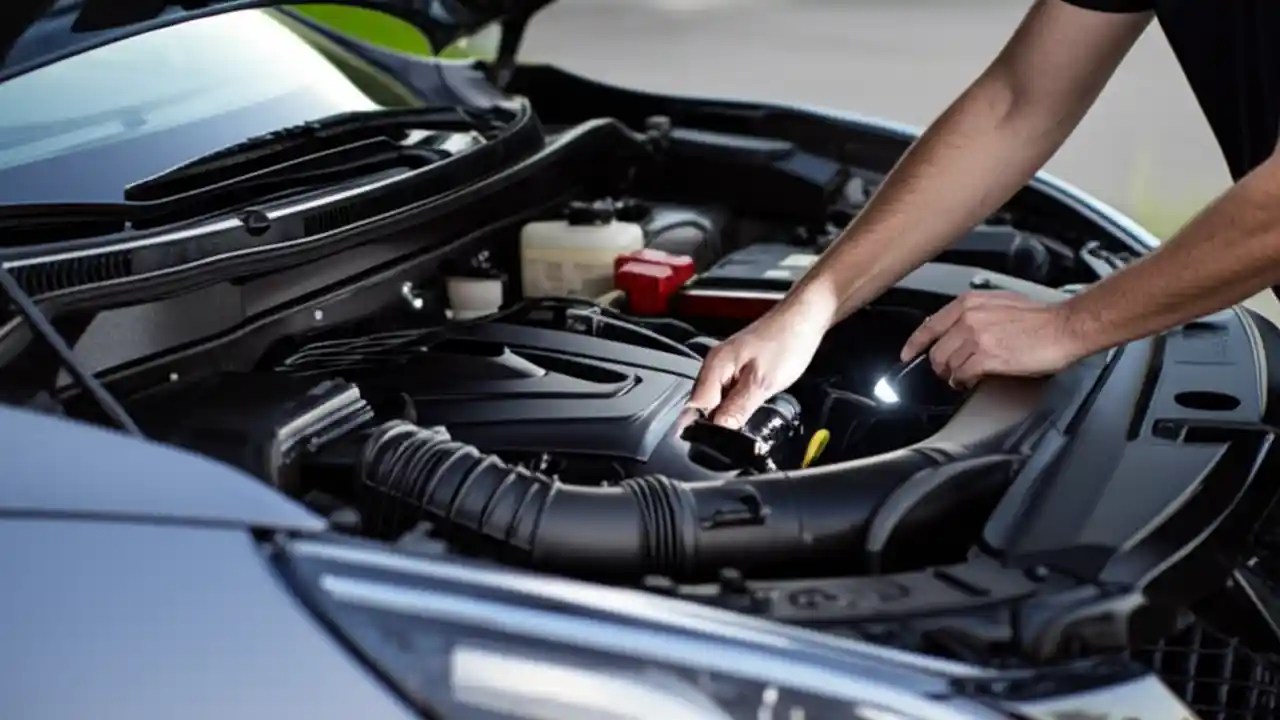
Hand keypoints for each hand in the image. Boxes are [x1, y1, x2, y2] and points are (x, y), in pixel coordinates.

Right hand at [688, 304, 827, 427]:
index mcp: (714, 366)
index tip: (721, 444)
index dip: (706, 428)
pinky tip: (749, 410)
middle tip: (736, 438)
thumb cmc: (787, 341)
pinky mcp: (738, 369)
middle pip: (703, 406)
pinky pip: (728, 394)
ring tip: (744, 424)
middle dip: (716, 424)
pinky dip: (736, 405)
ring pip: (716, 401)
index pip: (696, 407)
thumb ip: (738, 408)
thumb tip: (719, 430)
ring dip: (727, 415)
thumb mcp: (763, 382)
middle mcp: (714, 366)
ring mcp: (726, 367)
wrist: (805, 318)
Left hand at [900, 290, 1087, 386]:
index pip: (930, 325)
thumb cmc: (1039, 317)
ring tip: (963, 377)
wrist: (1063, 327)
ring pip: (946, 364)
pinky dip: (963, 381)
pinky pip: (961, 375)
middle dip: (940, 365)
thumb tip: (958, 328)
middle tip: (950, 372)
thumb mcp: (999, 303)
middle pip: (936, 350)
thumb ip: (974, 313)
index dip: (915, 343)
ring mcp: (975, 338)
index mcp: (969, 303)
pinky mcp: (986, 358)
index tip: (907, 354)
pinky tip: (971, 381)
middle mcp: (968, 319)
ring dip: (952, 375)